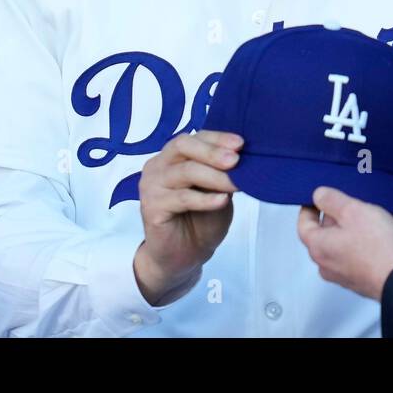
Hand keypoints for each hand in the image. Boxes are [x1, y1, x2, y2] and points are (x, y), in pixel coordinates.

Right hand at [134, 130, 241, 304]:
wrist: (184, 255)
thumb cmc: (201, 219)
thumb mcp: (217, 189)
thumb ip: (222, 171)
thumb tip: (240, 156)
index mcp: (173, 156)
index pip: (195, 137)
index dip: (218, 138)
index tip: (241, 144)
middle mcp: (158, 165)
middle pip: (183, 146)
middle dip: (212, 152)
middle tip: (235, 160)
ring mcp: (151, 185)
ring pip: (185, 171)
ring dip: (214, 176)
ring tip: (236, 184)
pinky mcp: (151, 207)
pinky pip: (181, 198)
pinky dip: (204, 199)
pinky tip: (221, 201)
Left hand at [296, 187, 392, 300]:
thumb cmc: (377, 247)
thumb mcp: (353, 210)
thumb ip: (331, 200)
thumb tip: (319, 195)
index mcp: (318, 246)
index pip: (304, 225)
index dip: (309, 208)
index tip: (316, 199)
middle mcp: (325, 265)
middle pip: (321, 236)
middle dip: (331, 219)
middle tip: (345, 206)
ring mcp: (342, 275)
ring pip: (337, 248)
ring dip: (346, 234)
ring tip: (363, 221)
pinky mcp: (358, 280)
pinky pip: (351, 259)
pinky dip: (357, 247)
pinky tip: (372, 239)